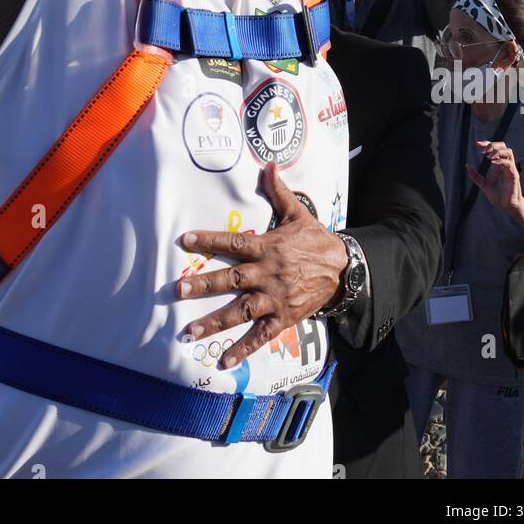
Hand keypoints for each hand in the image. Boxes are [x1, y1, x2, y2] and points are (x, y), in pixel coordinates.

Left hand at [176, 164, 346, 366]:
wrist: (344, 269)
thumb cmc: (315, 239)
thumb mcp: (298, 212)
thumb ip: (278, 191)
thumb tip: (269, 163)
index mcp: (268, 247)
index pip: (235, 242)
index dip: (210, 240)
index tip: (185, 240)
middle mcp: (268, 273)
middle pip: (232, 279)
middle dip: (204, 285)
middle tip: (178, 289)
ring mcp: (276, 298)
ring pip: (241, 311)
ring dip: (215, 322)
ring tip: (189, 331)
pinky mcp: (284, 317)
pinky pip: (261, 335)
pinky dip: (243, 348)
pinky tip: (224, 360)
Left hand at [468, 141, 522, 214]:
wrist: (507, 208)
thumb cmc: (499, 197)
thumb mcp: (484, 185)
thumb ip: (476, 177)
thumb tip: (467, 165)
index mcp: (498, 166)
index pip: (495, 149)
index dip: (487, 144)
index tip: (477, 144)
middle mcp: (505, 166)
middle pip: (503, 147)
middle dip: (493, 144)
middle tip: (483, 149)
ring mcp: (510, 170)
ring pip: (508, 152)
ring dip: (498, 151)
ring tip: (488, 156)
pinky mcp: (514, 176)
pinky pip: (509, 164)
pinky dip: (501, 161)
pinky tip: (493, 162)